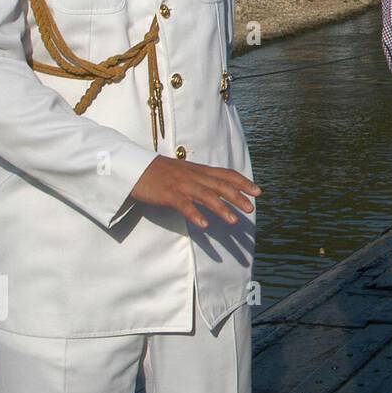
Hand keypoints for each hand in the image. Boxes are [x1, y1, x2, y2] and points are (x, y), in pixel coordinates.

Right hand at [130, 156, 259, 228]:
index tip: (258, 192)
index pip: (226, 174)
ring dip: (222, 209)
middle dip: (238, 197)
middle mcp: (194, 176)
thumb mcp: (183, 172)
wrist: (133, 167)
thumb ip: (199, 179)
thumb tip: (216, 189)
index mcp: (199, 170)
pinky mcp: (168, 195)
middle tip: (251, 209)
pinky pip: (185, 205)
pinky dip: (195, 215)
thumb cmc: (158, 172)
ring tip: (234, 221)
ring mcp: (182, 185)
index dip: (243, 182)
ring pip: (207, 196)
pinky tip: (204, 226)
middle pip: (221, 186)